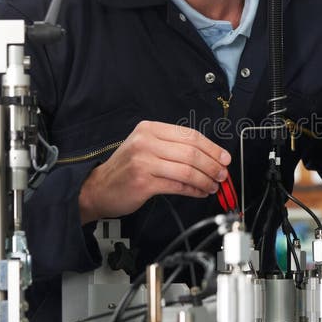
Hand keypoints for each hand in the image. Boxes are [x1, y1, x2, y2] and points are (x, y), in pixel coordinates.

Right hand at [78, 120, 230, 224]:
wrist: (98, 187)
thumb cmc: (126, 168)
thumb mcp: (147, 147)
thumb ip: (174, 147)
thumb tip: (209, 156)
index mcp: (150, 129)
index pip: (190, 135)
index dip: (211, 148)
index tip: (224, 157)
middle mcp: (146, 142)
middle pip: (191, 152)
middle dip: (212, 165)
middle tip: (222, 174)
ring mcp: (144, 162)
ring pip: (187, 169)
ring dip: (205, 180)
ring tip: (213, 186)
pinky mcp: (144, 182)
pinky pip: (178, 185)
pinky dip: (194, 190)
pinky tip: (200, 192)